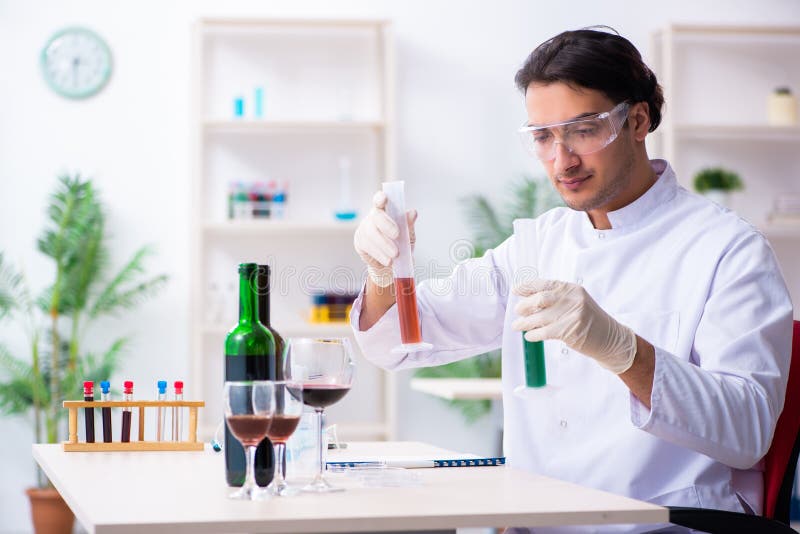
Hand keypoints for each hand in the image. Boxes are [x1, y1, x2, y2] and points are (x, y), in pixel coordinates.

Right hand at [353, 191, 416, 287]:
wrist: (391, 266)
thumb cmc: (400, 246)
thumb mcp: (408, 236)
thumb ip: (409, 224)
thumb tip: (413, 212)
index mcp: (385, 211)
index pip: (379, 200)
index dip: (380, 198)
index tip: (384, 198)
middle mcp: (373, 217)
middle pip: (376, 216)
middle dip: (386, 225)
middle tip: (397, 235)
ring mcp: (364, 229)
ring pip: (371, 233)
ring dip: (384, 244)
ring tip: (395, 254)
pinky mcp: (359, 242)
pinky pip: (367, 246)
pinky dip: (379, 254)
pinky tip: (387, 260)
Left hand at [511, 279, 636, 373]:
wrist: (610, 338)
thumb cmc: (588, 321)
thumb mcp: (574, 303)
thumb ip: (554, 299)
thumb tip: (526, 297)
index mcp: (572, 289)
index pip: (546, 284)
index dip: (527, 286)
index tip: (515, 289)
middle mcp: (573, 299)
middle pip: (541, 299)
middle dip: (525, 305)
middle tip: (517, 311)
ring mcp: (573, 314)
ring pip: (541, 317)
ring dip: (525, 322)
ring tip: (517, 325)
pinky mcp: (572, 331)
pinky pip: (546, 332)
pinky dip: (534, 334)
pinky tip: (529, 336)